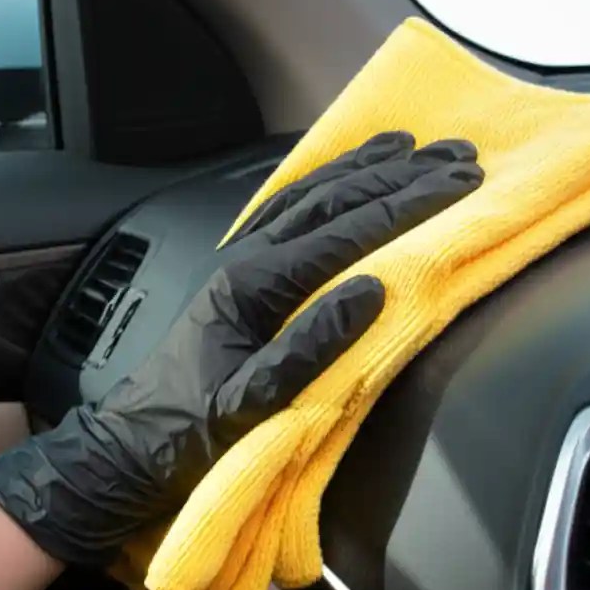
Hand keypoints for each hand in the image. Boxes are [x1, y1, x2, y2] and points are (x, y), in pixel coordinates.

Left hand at [0, 131, 482, 564]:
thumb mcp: (252, 402)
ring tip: (409, 144)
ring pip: (308, 195)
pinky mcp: (237, 273)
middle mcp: (246, 258)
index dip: (406, 205)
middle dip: (399, 174)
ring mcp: (239, 260)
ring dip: (362, 168)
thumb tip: (371, 288)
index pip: (345, 232)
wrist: (133, 445)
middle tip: (455, 155)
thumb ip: (310, 346)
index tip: (456, 183)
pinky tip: (340, 174)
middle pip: (332, 199)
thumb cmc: (191, 430)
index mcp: (255, 284)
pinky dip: (321, 184)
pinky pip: (285, 210)